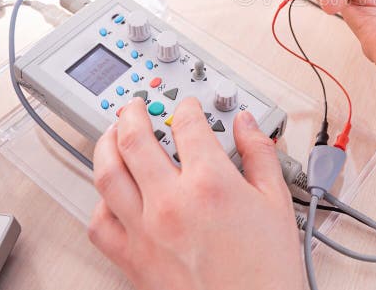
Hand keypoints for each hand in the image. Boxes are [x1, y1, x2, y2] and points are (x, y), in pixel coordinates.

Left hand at [88, 98, 302, 289]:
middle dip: (133, 113)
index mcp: (209, 183)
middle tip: (136, 105)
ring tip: (112, 133)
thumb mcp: (276, 202)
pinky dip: (100, 201)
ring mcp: (145, 231)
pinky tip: (111, 192)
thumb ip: (260, 154)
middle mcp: (170, 202)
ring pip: (107, 174)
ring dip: (105, 145)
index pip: (187, 125)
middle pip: (135, 139)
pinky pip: (99, 223)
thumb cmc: (266, 270)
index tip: (188, 106)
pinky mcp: (131, 259)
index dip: (187, 107)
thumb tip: (247, 124)